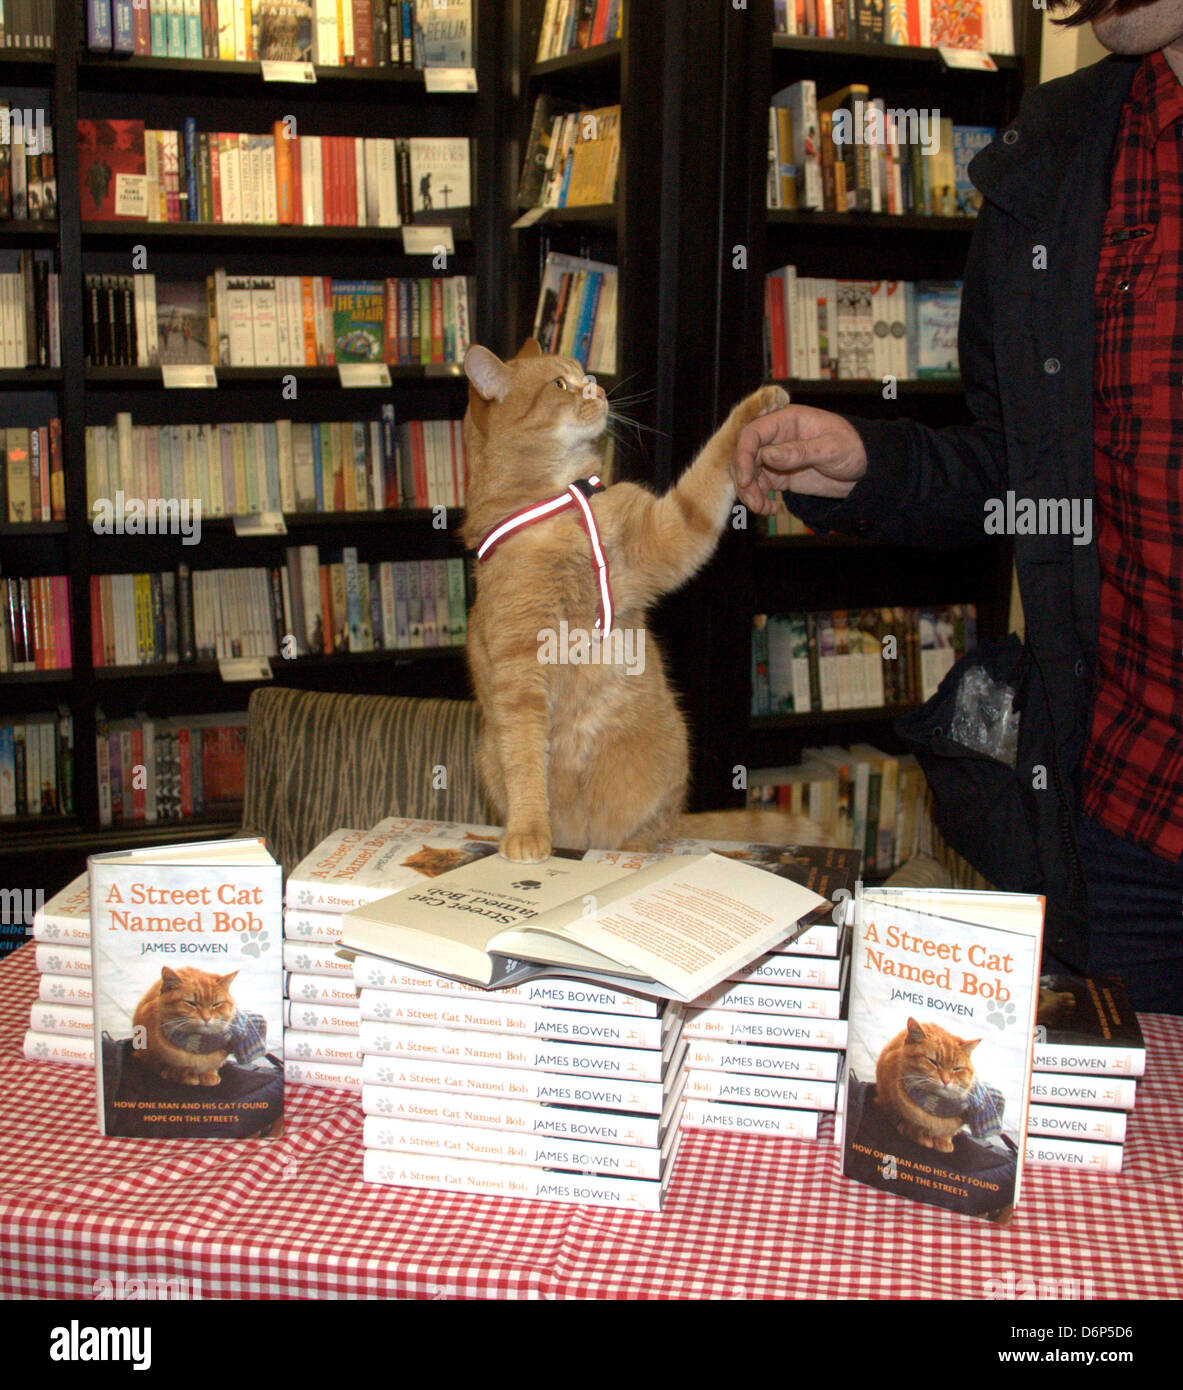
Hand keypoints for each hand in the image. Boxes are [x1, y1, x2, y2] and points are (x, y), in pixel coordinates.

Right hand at [732, 402, 868, 514]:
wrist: (866, 469)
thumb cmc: (853, 448)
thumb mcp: (830, 449)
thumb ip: (798, 452)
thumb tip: (767, 455)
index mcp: (787, 420)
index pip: (753, 433)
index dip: (743, 454)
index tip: (745, 479)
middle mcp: (776, 437)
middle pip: (745, 455)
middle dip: (744, 479)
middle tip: (753, 501)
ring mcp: (777, 457)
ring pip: (749, 473)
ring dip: (750, 493)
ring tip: (762, 509)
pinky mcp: (780, 476)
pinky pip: (760, 487)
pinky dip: (759, 500)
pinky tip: (770, 509)